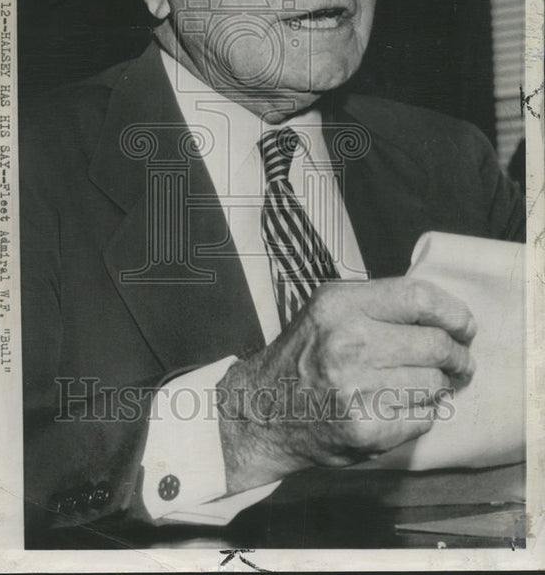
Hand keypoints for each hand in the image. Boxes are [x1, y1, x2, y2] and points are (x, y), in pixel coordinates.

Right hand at [217, 277, 476, 492]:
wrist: (262, 412)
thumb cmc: (305, 356)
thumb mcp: (329, 311)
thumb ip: (377, 303)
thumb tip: (443, 313)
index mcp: (339, 304)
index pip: (418, 297)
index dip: (453, 312)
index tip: (464, 326)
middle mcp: (347, 341)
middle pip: (435, 343)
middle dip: (457, 356)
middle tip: (459, 363)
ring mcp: (355, 387)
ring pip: (434, 382)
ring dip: (439, 387)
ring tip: (426, 386)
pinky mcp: (364, 428)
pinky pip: (423, 417)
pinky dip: (423, 414)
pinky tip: (404, 409)